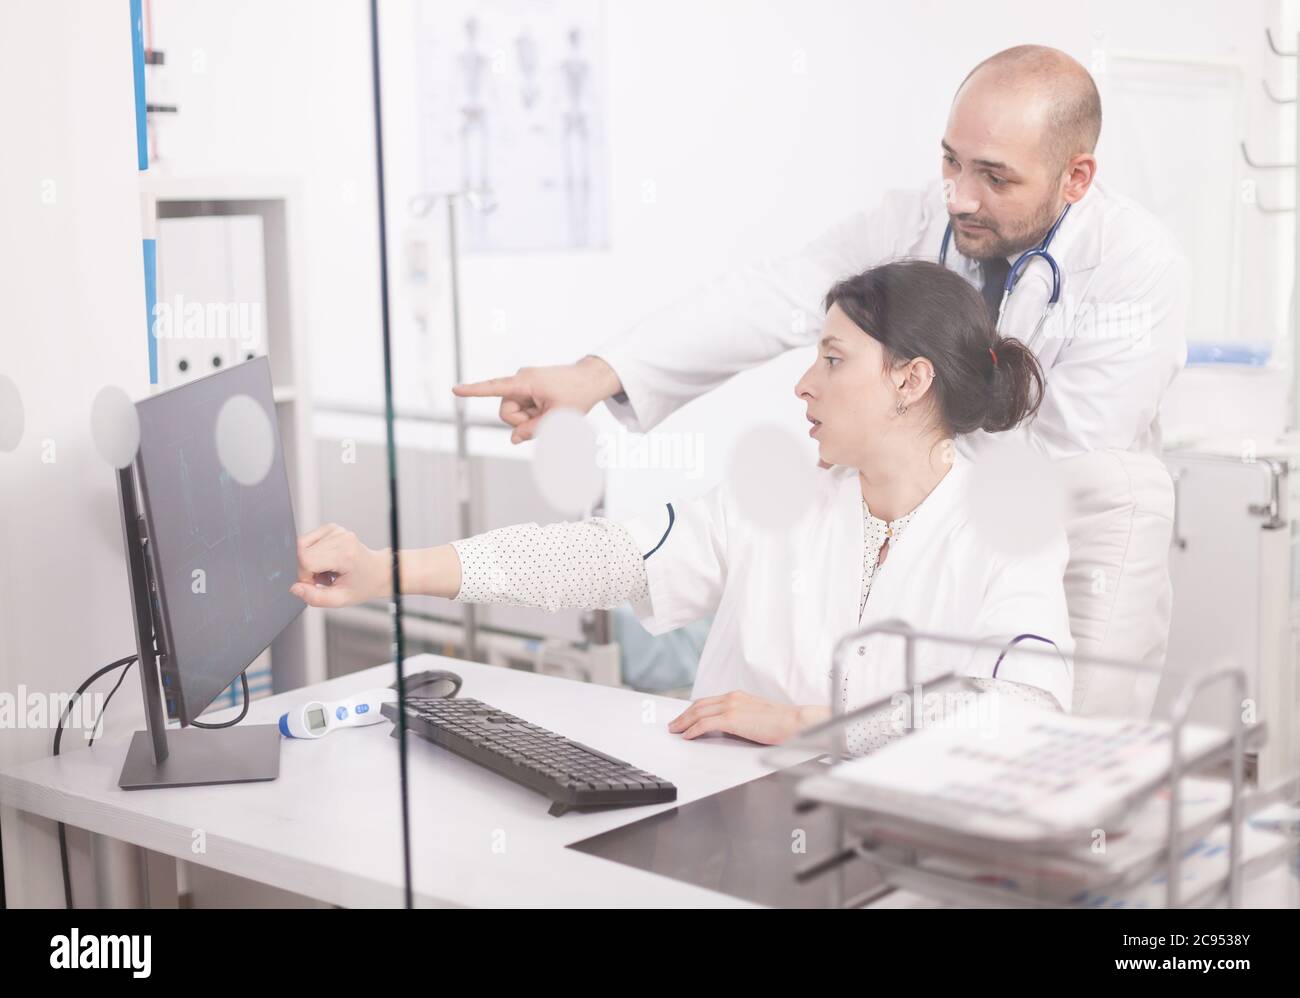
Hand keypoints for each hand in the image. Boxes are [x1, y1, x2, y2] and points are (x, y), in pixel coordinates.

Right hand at [291, 523, 390, 607]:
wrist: (378, 572)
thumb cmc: (363, 585)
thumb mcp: (341, 599)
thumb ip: (315, 598)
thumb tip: (295, 588)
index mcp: (345, 554)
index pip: (306, 560)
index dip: (305, 576)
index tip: (317, 584)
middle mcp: (341, 538)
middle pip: (302, 552)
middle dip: (307, 570)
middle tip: (324, 579)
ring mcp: (337, 530)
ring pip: (302, 545)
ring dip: (310, 562)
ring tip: (327, 570)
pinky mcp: (332, 528)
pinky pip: (308, 540)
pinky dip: (312, 553)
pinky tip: (326, 561)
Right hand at [452, 355, 621, 443]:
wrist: (591, 379)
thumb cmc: (577, 395)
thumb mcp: (557, 418)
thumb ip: (533, 430)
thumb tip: (514, 439)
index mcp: (525, 381)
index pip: (494, 387)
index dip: (474, 391)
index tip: (455, 390)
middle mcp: (521, 380)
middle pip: (506, 412)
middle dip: (522, 421)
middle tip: (546, 419)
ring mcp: (525, 384)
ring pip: (515, 413)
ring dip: (530, 419)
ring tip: (550, 411)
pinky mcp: (530, 389)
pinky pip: (523, 408)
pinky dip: (533, 414)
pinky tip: (547, 410)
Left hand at [668, 691, 826, 744]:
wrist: (794, 722)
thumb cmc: (782, 722)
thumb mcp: (756, 716)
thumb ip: (741, 718)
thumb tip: (729, 729)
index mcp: (738, 696)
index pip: (709, 702)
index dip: (694, 710)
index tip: (685, 717)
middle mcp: (732, 698)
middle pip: (699, 705)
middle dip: (684, 715)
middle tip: (674, 725)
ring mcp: (731, 706)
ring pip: (699, 712)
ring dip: (684, 722)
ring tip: (676, 730)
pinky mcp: (732, 718)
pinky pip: (705, 724)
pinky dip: (693, 729)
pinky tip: (688, 736)